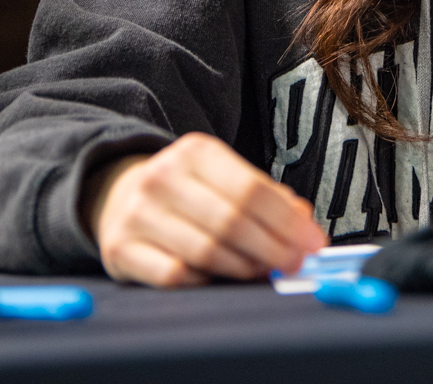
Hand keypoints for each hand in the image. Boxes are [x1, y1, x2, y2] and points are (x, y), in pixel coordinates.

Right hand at [85, 132, 327, 287]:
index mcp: (196, 152)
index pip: (252, 188)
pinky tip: (218, 277)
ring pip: (206, 251)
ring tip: (263, 272)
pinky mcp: (120, 248)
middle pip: (232, 220)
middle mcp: (162, 177)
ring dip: (244, 268)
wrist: (118, 196)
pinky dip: (204, 280)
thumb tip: (304, 223)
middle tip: (297, 265)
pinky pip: (175, 275)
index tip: (314, 243)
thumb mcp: (223, 178)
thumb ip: (266, 196)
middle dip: (274, 248)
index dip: (288, 221)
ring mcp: (138, 213)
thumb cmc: (187, 192)